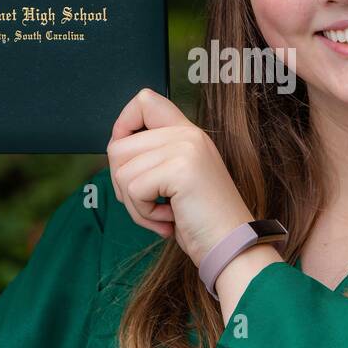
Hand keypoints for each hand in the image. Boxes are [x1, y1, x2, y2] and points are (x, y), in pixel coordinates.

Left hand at [107, 88, 254, 266]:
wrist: (232, 247)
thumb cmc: (201, 220)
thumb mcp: (177, 179)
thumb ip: (154, 157)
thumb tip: (115, 149)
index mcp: (188, 132)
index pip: (145, 100)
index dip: (123, 126)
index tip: (131, 161)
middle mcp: (188, 134)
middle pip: (118, 146)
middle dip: (123, 184)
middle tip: (151, 203)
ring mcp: (186, 149)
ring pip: (121, 171)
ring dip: (134, 204)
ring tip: (163, 214)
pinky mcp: (181, 170)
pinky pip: (132, 189)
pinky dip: (143, 214)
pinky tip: (168, 220)